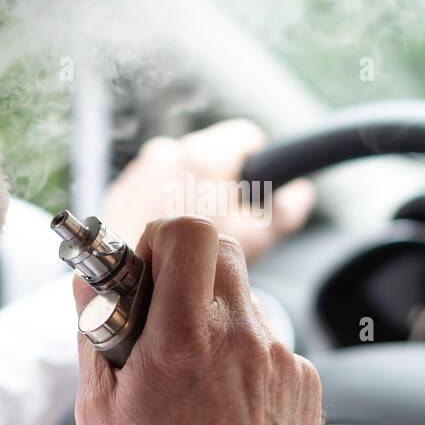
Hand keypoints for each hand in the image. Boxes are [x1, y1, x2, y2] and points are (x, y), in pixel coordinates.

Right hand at [72, 216, 342, 424]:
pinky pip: (267, 343)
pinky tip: (225, 406)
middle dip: (187, 265)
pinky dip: (242, 358)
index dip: (161, 239)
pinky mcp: (304, 378)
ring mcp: (279, 357)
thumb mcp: (103, 417)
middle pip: (221, 248)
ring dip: (213, 318)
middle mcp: (239, 338)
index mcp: (182, 341)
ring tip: (193, 379)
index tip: (145, 269)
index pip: (188, 232)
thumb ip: (95, 336)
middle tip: (163, 309)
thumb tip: (87, 286)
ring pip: (243, 299)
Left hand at [102, 119, 314, 263]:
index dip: (258, 163)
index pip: (246, 136)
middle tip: (224, 220)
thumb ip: (285, 211)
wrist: (129, 289)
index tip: (252, 191)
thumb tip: (300, 192)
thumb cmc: (190, 265)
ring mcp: (141, 169)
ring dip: (193, 191)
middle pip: (213, 153)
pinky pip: (156, 183)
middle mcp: (168, 152)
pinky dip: (165, 200)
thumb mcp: (253, 240)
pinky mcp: (123, 187)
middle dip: (222, 181)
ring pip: (183, 169)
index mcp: (204, 157)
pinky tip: (168, 234)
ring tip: (192, 232)